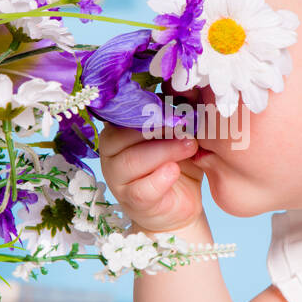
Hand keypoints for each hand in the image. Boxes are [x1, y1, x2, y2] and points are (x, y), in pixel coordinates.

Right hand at [99, 116, 205, 234]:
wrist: (180, 204)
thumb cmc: (176, 163)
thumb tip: (188, 97)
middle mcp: (111, 154)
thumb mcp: (179, 137)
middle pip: (125, 136)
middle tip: (187, 128)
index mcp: (118, 132)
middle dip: (159, 129)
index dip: (150, 110)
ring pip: (132, 161)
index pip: (125, 115)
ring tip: (189, 146)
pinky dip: (160, 179)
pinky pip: (141, 190)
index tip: (177, 109)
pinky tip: (174, 170)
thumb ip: (176, 119)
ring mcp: (117, 180)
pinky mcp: (131, 202)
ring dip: (164, 151)